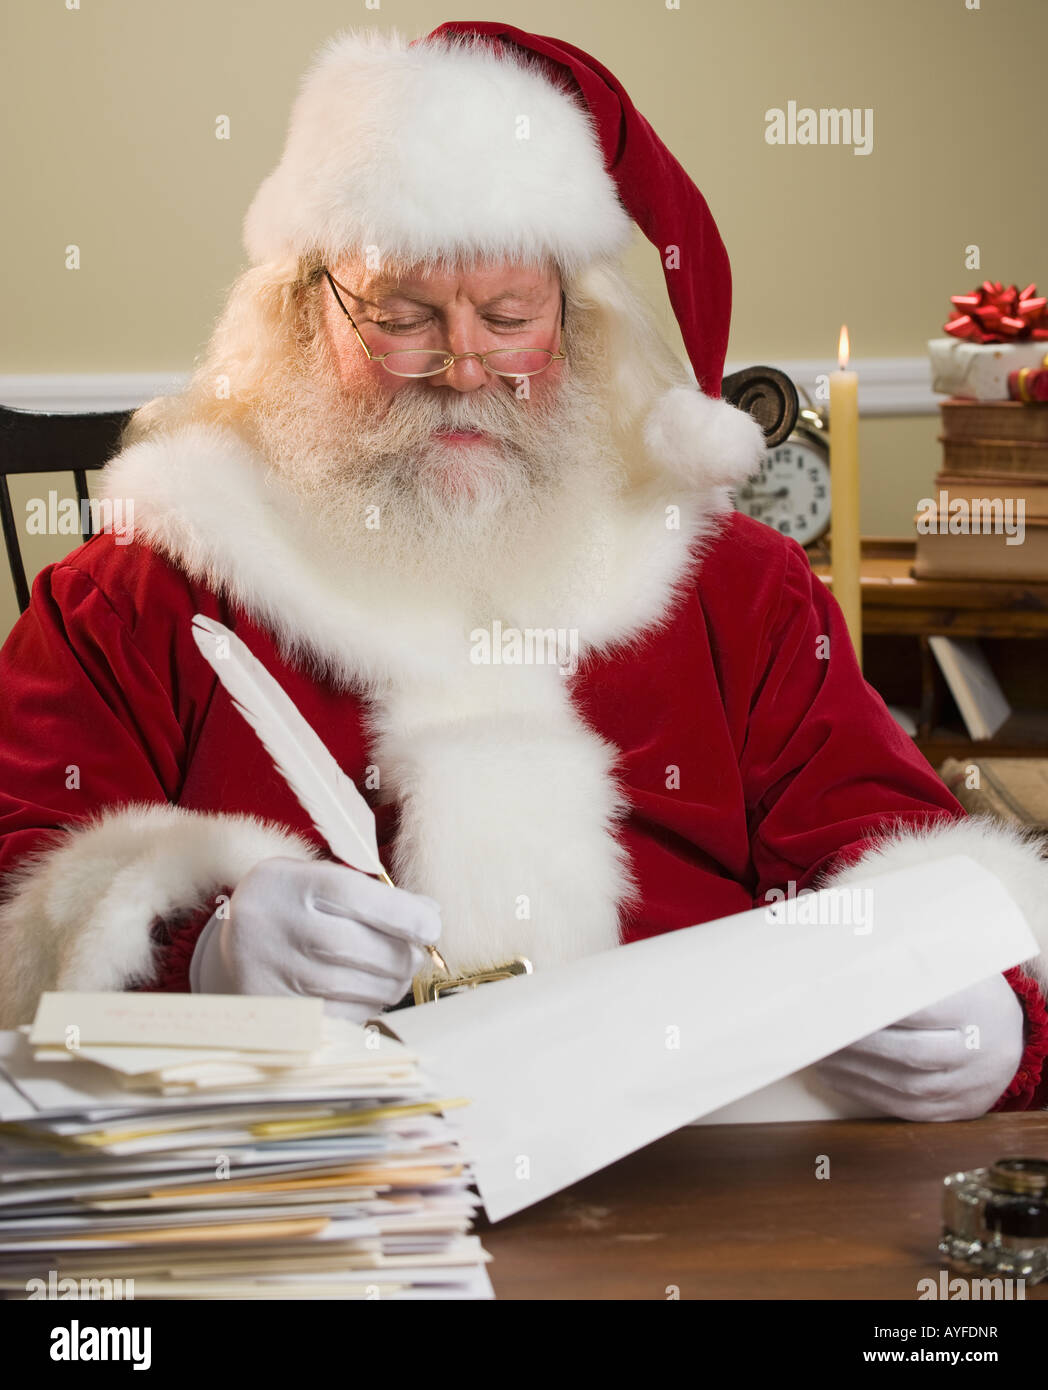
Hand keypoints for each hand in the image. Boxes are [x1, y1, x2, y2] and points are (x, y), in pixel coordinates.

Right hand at [189, 856, 442, 1021]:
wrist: (236, 939)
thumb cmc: (296, 904)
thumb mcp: (324, 880)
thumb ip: (375, 894)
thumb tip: (430, 916)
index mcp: (293, 884)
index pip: (357, 897)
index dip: (404, 915)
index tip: (432, 927)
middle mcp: (279, 927)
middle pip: (360, 948)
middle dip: (403, 955)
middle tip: (418, 956)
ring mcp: (276, 972)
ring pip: (356, 987)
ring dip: (391, 984)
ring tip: (396, 974)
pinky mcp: (279, 1011)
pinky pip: (342, 1015)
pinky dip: (367, 1006)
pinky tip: (368, 992)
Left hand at [813, 973, 1024, 1120]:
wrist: (1011, 1037)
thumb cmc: (965, 991)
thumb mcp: (951, 969)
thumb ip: (910, 965)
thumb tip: (850, 962)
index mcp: (975, 1008)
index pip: (919, 1010)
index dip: (874, 1007)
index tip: (836, 999)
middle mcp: (977, 1051)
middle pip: (911, 1052)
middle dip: (858, 1043)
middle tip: (819, 1031)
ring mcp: (968, 1086)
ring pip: (906, 1085)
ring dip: (854, 1071)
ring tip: (818, 1054)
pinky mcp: (956, 1110)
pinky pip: (907, 1108)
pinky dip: (866, 1093)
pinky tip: (837, 1076)